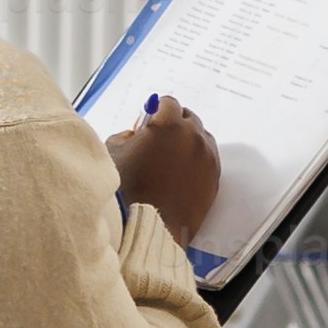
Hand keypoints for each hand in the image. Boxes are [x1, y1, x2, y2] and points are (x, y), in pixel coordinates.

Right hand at [109, 97, 220, 248]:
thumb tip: (135, 135)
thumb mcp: (113, 153)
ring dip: (188, 141)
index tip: (150, 121)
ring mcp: (207, 157)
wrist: (150, 225)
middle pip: (188, 118)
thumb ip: (124, 136)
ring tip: (172, 159)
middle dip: (175, 124)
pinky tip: (182, 174)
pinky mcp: (215, 177)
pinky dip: (197, 161)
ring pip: (201, 138)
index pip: (168, 102)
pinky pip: (208, 159)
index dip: (157, 111)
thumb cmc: (128, 190)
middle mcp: (193, 136)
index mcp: (169, 124)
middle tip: (160, 140)